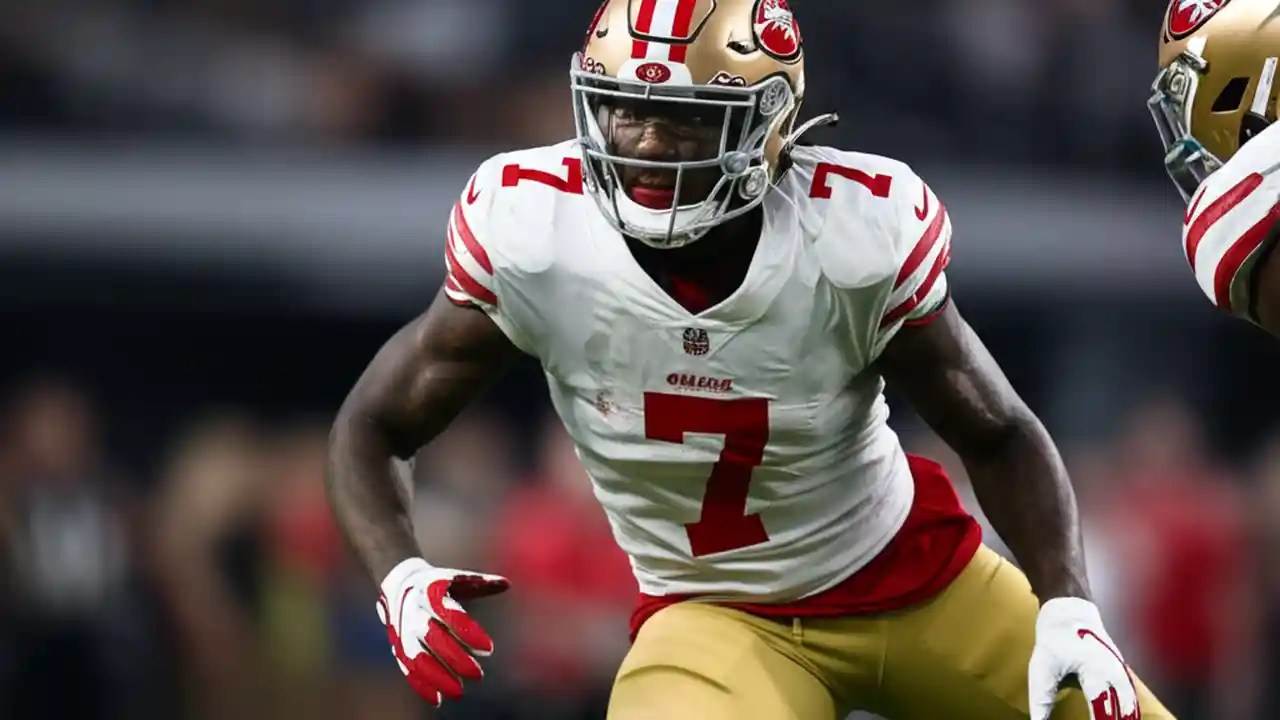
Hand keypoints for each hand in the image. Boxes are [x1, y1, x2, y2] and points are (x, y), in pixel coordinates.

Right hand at [376, 558, 508, 705]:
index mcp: (431, 592)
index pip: (450, 614)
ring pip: (418, 657)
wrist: (398, 583)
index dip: (468, 632)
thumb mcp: (457, 578)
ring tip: (458, 692)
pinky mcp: (399, 646)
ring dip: (437, 676)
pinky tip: (437, 699)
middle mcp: (415, 612)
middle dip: (455, 658)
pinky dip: (421, 685)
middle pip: (433, 638)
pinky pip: (407, 668)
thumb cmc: (438, 583)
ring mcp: (404, 631)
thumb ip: (481, 583)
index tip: (488, 649)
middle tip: (478, 675)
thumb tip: (506, 584)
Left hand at [1028, 597, 1139, 719]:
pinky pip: (1129, 699)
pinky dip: (1125, 712)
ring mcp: (1122, 674)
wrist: (1070, 608)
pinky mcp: (1121, 673)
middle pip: (1124, 713)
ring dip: (1123, 718)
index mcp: (1099, 674)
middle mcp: (1117, 676)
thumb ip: (1042, 698)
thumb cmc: (1056, 635)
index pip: (1104, 714)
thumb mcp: (1042, 666)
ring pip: (1130, 707)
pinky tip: (1120, 719)